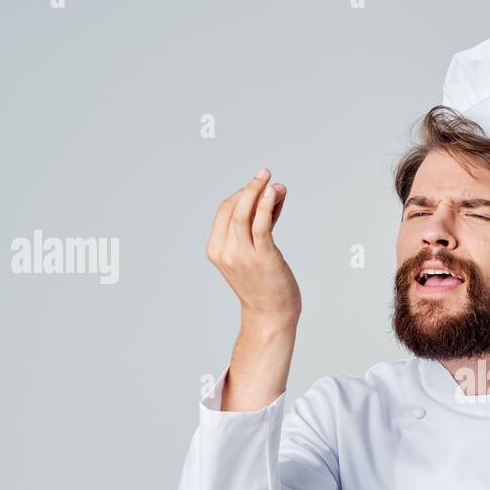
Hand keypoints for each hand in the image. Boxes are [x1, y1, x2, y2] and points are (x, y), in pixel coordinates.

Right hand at [205, 168, 299, 325]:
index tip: (260, 186)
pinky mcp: (263, 258)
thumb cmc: (264, 284)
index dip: (242, 193)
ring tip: (270, 178)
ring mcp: (243, 256)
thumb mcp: (253, 253)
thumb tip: (273, 193)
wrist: (271, 316)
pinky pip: (261, 225)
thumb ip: (260, 224)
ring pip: (244, 213)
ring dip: (257, 191)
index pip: (224, 211)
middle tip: (265, 174)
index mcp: (216, 250)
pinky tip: (273, 193)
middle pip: (232, 208)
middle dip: (249, 188)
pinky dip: (266, 206)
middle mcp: (226, 252)